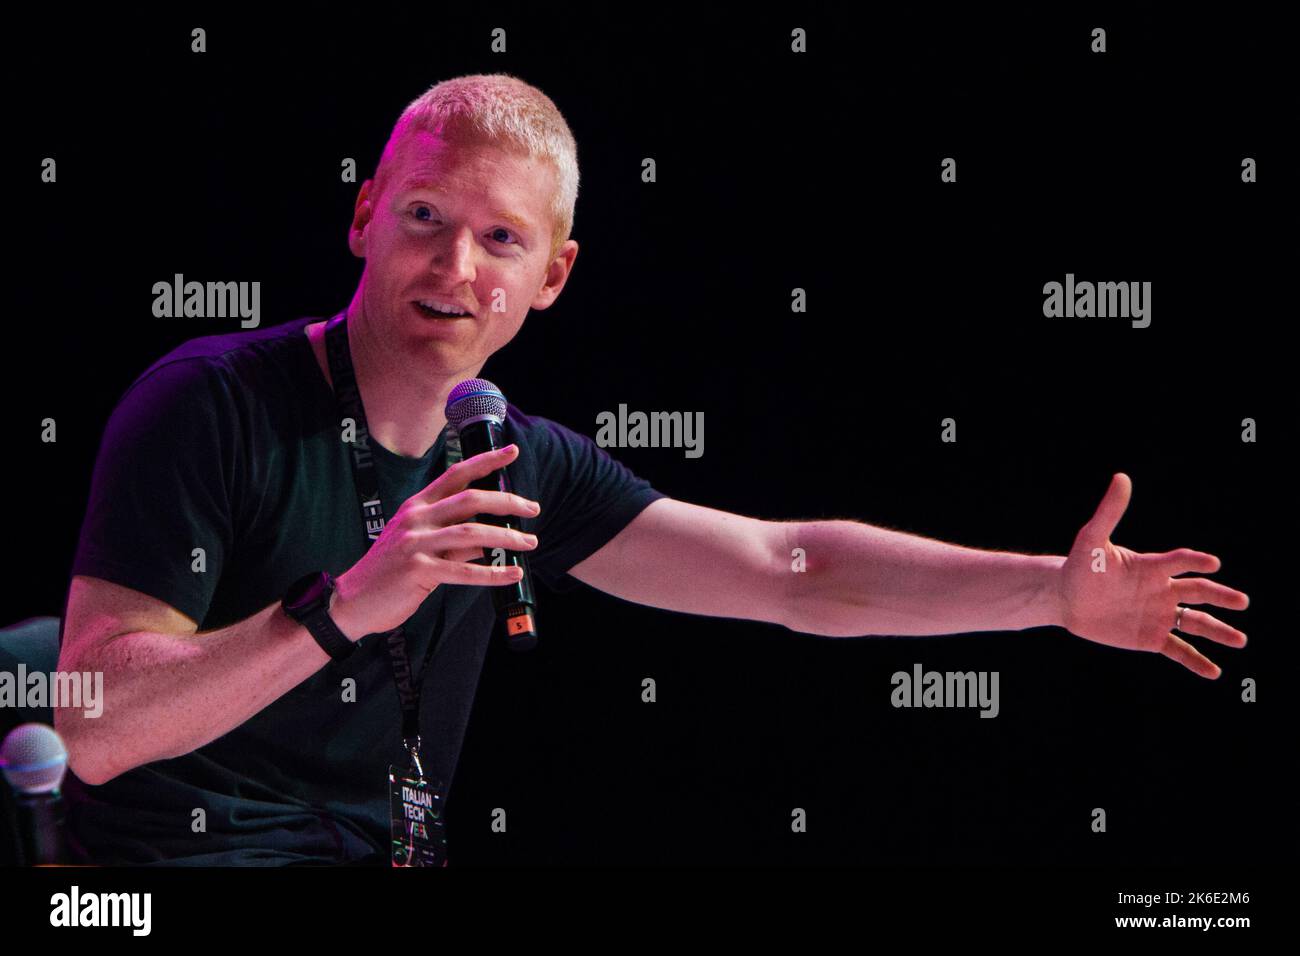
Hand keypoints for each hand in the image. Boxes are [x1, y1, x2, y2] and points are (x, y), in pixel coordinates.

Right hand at [330, 443, 540, 638]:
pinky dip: (493, 573)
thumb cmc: (389, 572)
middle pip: (470, 499)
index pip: (456, 474)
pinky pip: (464, 570)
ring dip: (507, 537)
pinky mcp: (418, 570)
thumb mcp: (418, 543)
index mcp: (417, 506)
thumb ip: (452, 537)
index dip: (486, 461)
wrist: (352, 600)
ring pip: (472, 533)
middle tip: (532, 508)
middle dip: (507, 501)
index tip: (511, 452)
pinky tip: (512, 574)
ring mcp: (416, 543)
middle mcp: (416, 519)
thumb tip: (490, 536)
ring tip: (529, 543)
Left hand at [1057, 473, 1248, 678]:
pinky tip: (1214, 672)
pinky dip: (1196, 661)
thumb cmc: (1080, 566)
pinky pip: (1178, 650)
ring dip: (1218, 631)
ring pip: (1195, 623)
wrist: (1066, 598)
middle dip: (1220, 597)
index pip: (1179, 562)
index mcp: (1152, 567)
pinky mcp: (1149, 637)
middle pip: (1198, 592)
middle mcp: (1162, 590)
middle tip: (1241, 602)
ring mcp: (1158, 614)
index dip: (1194, 561)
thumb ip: (1109, 512)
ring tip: (1241, 640)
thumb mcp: (1092, 539)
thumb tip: (1121, 477)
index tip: (1212, 564)